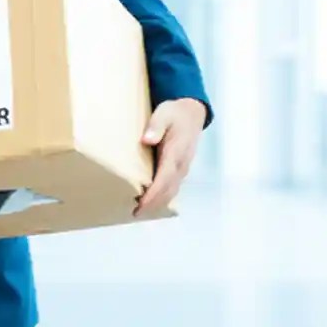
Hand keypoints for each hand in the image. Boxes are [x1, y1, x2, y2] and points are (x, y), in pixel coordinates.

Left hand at [134, 98, 206, 216]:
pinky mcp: (180, 169)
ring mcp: (182, 168)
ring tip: (140, 211)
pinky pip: (172, 186)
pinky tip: (150, 201)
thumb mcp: (163, 114)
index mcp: (176, 153)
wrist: (192, 113)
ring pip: (171, 191)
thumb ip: (155, 126)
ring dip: (157, 203)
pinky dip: (162, 196)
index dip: (153, 194)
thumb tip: (147, 139)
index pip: (164, 179)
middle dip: (152, 204)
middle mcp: (181, 164)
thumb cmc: (174, 113)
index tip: (141, 204)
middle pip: (168, 191)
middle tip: (134, 213)